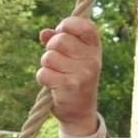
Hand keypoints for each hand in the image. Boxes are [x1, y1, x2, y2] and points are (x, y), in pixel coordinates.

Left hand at [36, 17, 101, 135]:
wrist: (80, 113)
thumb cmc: (74, 78)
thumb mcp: (72, 57)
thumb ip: (57, 40)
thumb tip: (43, 33)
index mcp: (95, 48)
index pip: (82, 24)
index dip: (66, 25)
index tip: (61, 33)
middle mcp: (93, 59)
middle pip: (60, 40)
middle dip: (51, 48)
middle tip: (58, 61)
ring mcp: (83, 73)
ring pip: (49, 57)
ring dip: (46, 65)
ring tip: (57, 74)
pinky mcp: (70, 86)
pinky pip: (44, 73)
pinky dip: (43, 78)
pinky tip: (54, 85)